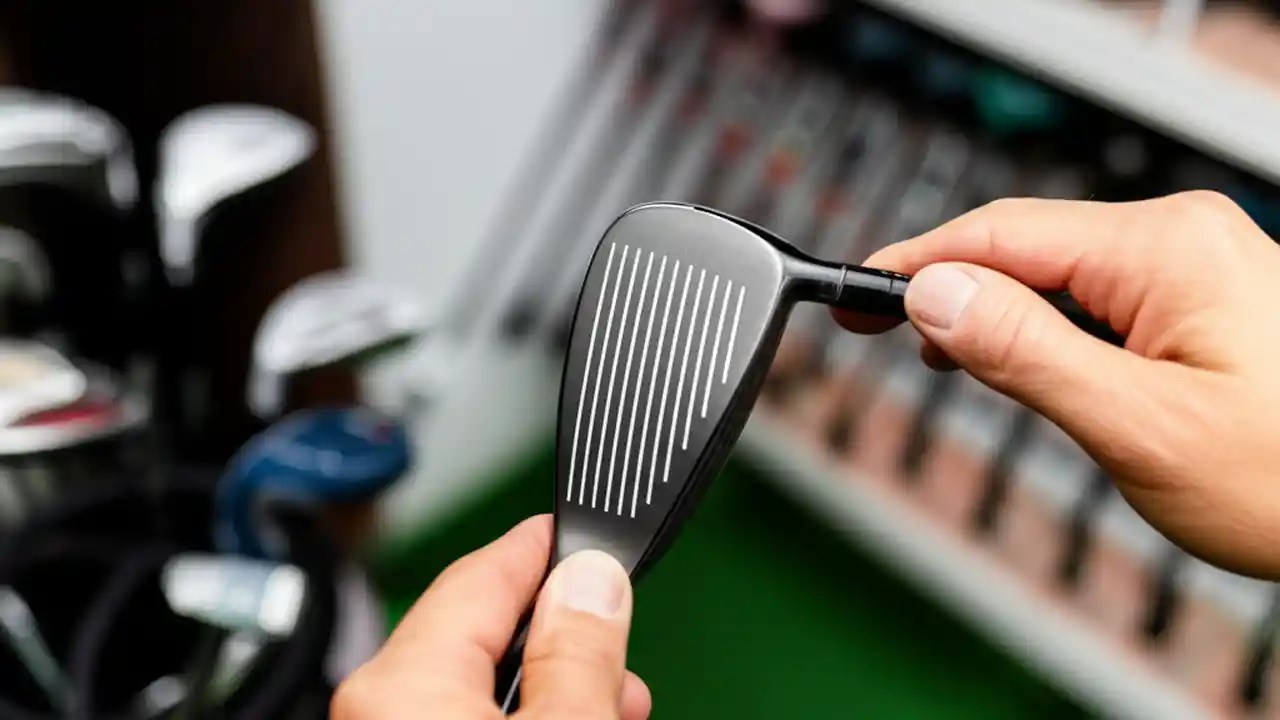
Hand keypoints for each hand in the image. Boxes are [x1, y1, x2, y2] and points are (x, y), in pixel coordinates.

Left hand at [332, 515, 650, 718]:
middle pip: (477, 632)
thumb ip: (578, 654)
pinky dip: (511, 715)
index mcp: (402, 683)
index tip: (588, 533)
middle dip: (559, 630)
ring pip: (468, 684)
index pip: (483, 574)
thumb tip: (590, 581)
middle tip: (622, 640)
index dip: (547, 547)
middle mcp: (373, 708)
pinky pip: (454, 716)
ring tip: (608, 700)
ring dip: (544, 682)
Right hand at [835, 191, 1279, 578]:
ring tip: (935, 353)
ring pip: (1054, 271)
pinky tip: (1011, 355)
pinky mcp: (1197, 296)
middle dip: (946, 285)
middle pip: (1023, 244)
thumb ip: (1027, 354)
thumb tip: (936, 295)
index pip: (1000, 235)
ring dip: (990, 309)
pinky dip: (1039, 323)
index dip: (916, 264)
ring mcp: (1193, 263)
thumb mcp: (1139, 427)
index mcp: (1166, 249)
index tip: (854, 295)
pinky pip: (1092, 293)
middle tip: (875, 329)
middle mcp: (1180, 238)